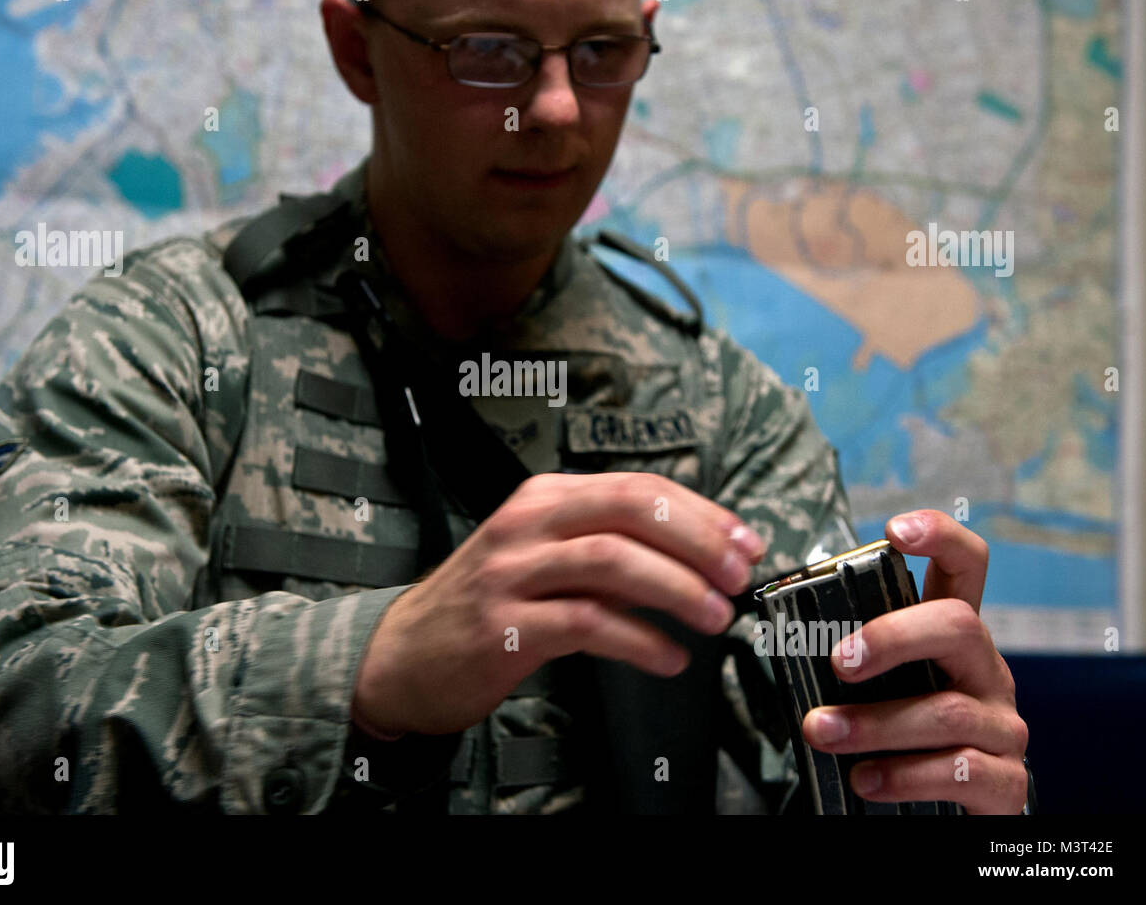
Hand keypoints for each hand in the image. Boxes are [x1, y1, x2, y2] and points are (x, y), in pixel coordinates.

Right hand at [352, 472, 764, 735]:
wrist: (400, 655)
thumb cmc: (483, 605)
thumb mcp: (538, 555)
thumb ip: (602, 546)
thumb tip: (692, 554)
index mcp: (543, 498)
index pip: (636, 487)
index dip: (701, 512)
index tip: (744, 541)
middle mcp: (527, 525)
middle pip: (630, 511)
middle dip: (699, 541)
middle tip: (739, 576)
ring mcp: (511, 574)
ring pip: (613, 562)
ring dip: (678, 589)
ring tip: (715, 617)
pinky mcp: (505, 628)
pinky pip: (589, 624)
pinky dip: (641, 641)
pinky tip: (668, 658)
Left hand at [800, 509, 1028, 813]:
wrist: (948, 814)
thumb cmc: (900, 738)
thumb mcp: (881, 687)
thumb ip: (855, 658)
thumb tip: (786, 634)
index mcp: (952, 638)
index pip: (964, 566)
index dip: (939, 536)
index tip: (893, 530)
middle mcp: (986, 672)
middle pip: (958, 626)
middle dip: (892, 637)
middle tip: (838, 662)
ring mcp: (1002, 726)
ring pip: (945, 710)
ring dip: (873, 723)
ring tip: (821, 732)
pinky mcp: (1005, 782)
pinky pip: (959, 771)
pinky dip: (903, 775)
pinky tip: (864, 779)